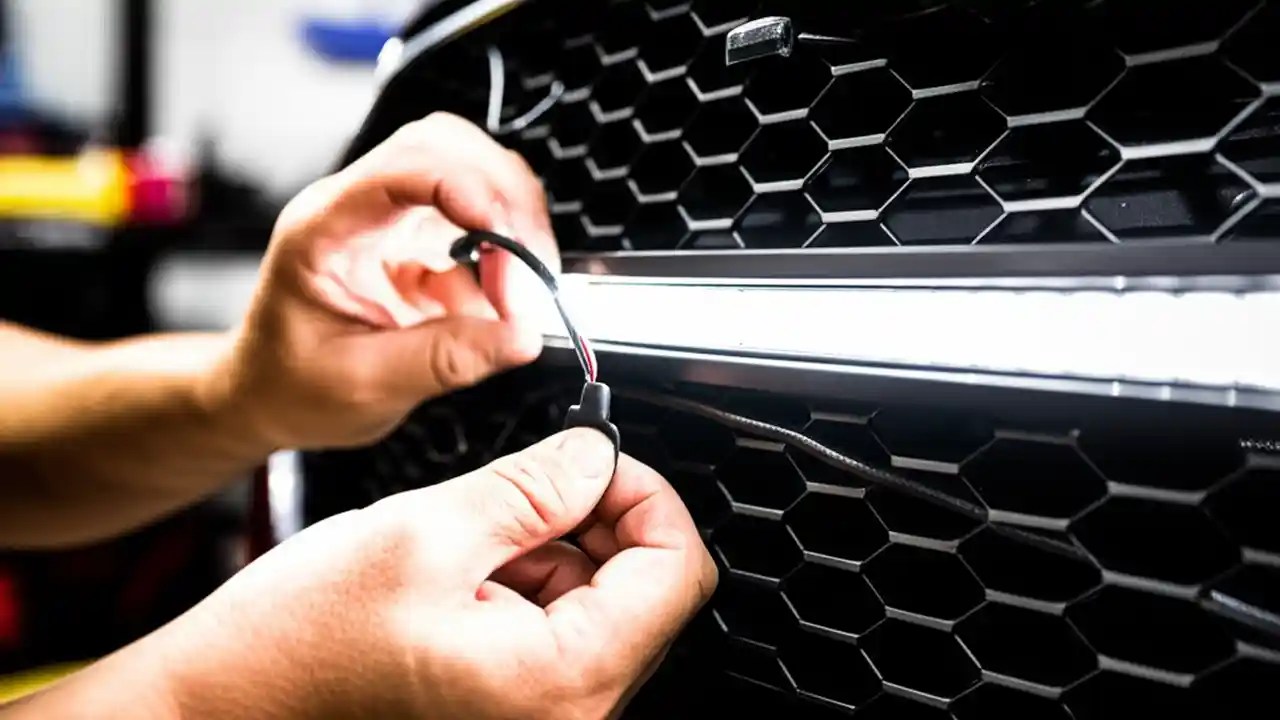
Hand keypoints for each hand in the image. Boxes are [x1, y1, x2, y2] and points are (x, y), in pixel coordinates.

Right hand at [161, 429, 717, 718]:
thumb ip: (533, 486)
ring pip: (601, 610)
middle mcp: (564, 717)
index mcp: (557, 681)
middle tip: (533, 483)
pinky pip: (558, 637)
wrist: (220, 708)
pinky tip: (470, 569)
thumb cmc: (296, 646)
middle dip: (598, 521)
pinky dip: (532, 586)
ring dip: (558, 552)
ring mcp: (539, 719)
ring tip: (475, 536)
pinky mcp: (509, 712)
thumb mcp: (425, 531)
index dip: (646, 495)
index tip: (599, 460)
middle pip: (645, 593)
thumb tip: (598, 453)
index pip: (676, 573)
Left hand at [208, 112, 558, 450]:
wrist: (268, 397)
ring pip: (473, 174)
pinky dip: (508, 259)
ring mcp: (394, 220)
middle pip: (448, 149)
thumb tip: (522, 336)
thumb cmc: (293, 387)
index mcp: (325, 227)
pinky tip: (502, 304)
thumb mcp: (364, 386)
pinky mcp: (423, 242)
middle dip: (505, 202)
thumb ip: (445, 359)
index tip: (511, 247)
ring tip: (522, 292)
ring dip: (514, 225)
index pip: (404, 167)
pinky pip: (482, 224)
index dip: (468, 190)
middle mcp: (361, 207)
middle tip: (530, 274)